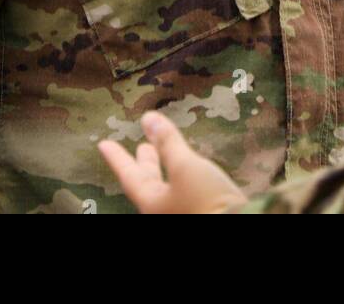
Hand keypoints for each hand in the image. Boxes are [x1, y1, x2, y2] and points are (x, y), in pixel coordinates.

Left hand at [97, 111, 247, 213]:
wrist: (241, 224)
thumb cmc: (205, 201)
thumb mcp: (185, 166)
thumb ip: (168, 143)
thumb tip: (148, 118)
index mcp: (152, 203)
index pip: (128, 176)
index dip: (117, 158)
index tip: (102, 144)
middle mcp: (163, 211)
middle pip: (148, 183)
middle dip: (146, 163)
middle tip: (140, 146)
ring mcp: (182, 212)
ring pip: (167, 187)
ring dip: (164, 166)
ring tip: (163, 151)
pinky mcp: (201, 212)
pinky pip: (183, 190)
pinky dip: (181, 174)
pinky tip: (190, 168)